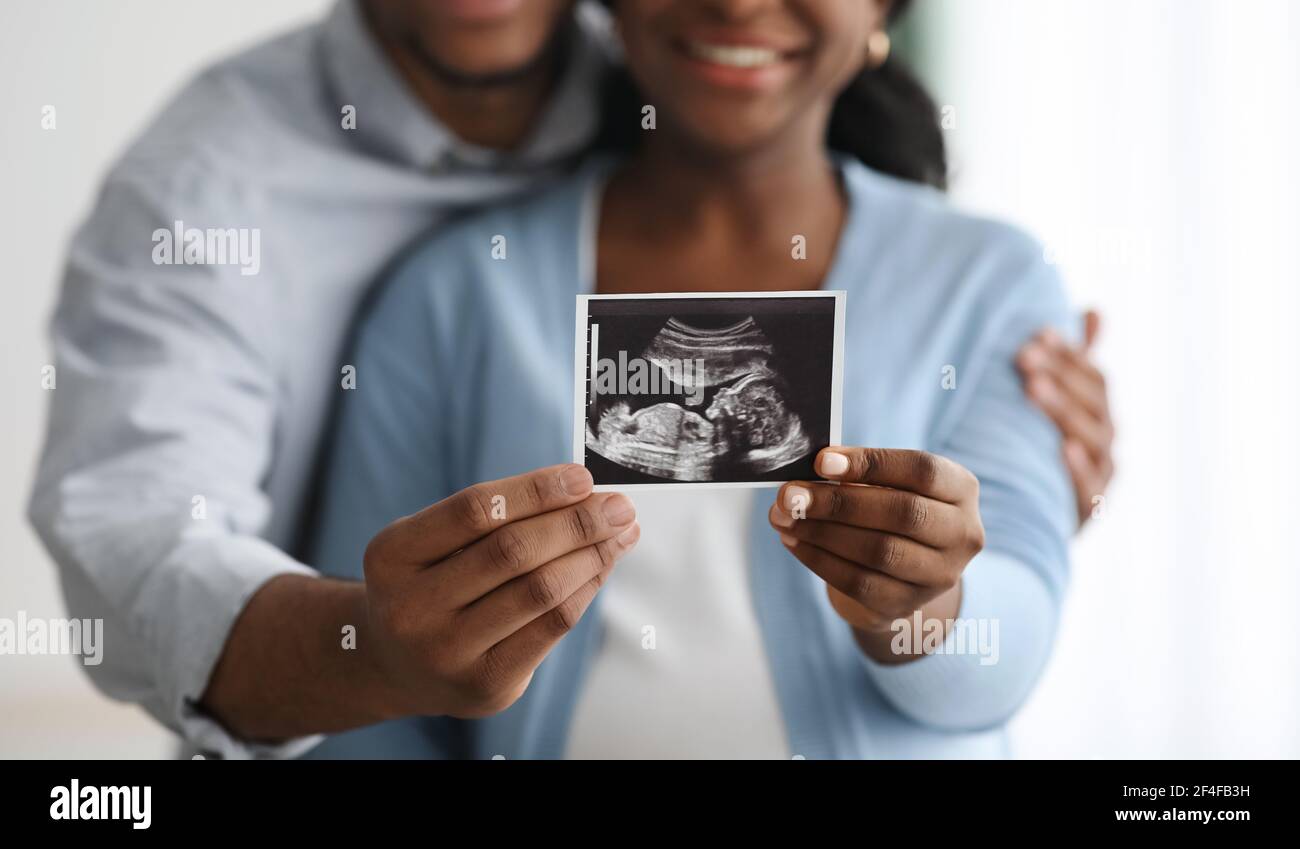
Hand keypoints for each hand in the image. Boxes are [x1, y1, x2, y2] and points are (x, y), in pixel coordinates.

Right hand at [362, 464, 637, 717]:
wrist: (397, 666)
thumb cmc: (431, 585)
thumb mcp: (434, 543)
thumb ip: (496, 517)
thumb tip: (584, 493)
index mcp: (391, 555)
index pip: (475, 510)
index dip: (536, 490)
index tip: (583, 478)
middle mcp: (410, 607)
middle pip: (513, 551)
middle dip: (577, 523)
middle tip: (619, 507)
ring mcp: (446, 652)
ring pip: (540, 591)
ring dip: (591, 556)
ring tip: (620, 535)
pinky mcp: (485, 685)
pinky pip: (552, 627)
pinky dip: (585, 590)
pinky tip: (600, 568)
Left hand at [768, 447, 983, 662]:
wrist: (901, 570)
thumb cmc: (888, 508)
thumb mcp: (887, 483)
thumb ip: (855, 474)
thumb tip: (803, 479)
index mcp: (961, 489)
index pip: (922, 471)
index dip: (870, 464)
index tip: (821, 462)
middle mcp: (962, 534)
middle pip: (903, 513)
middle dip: (839, 502)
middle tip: (790, 494)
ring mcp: (940, 575)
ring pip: (880, 551)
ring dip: (822, 532)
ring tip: (784, 517)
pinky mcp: (907, 604)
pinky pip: (859, 583)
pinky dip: (820, 560)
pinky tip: (794, 542)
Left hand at [1016, 310, 1114, 526]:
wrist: (1042, 522)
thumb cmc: (1050, 452)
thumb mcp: (1063, 406)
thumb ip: (1077, 361)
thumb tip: (1095, 310)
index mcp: (1101, 411)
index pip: (1092, 375)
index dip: (1069, 353)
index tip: (1038, 333)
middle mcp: (1106, 439)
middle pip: (1092, 400)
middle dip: (1059, 374)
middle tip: (1023, 355)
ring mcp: (1102, 474)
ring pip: (1091, 437)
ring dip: (1063, 411)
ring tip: (1033, 389)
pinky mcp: (1090, 508)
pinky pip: (1089, 487)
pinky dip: (1079, 467)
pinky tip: (1064, 449)